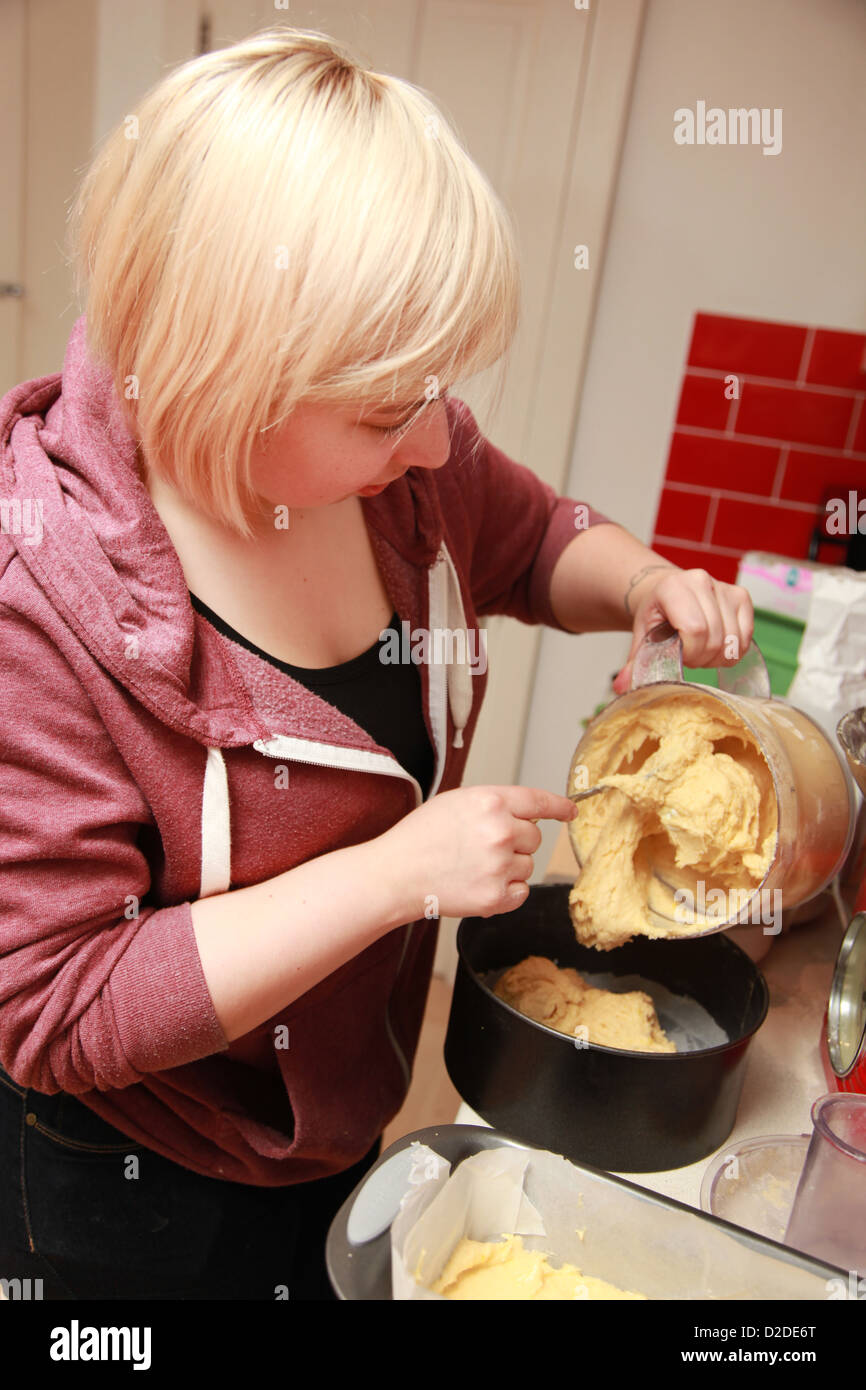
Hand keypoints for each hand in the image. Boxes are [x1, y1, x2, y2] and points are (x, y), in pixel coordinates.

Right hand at [377, 785, 576, 920]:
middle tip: (483, 847)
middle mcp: (501, 832)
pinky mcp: (496, 897)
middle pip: (535, 837)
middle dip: (516, 842)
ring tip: (473, 866)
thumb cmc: (419, 837)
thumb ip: (493, 805)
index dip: (559, 806)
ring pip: (528, 866)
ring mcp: (500, 866)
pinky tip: (479, 884)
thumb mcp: (456, 803)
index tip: (571, 810)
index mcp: (490, 802)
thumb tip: (526, 815)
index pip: (539, 801)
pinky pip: (521, 891)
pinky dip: (506, 891)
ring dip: (509, 867)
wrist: (395, 875)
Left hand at [613, 566, 753, 693]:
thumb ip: (635, 662)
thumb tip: (621, 687)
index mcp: (673, 588)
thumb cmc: (657, 616)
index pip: (695, 629)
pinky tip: (715, 647)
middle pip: (715, 638)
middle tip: (688, 656)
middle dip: (702, 658)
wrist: (668, 592)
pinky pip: (746, 637)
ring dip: (717, 656)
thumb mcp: (642, 637)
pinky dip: (732, 651)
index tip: (679, 656)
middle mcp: (702, 581)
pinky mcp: (741, 597)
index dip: (690, 653)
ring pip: (734, 640)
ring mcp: (725, 588)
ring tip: (700, 650)